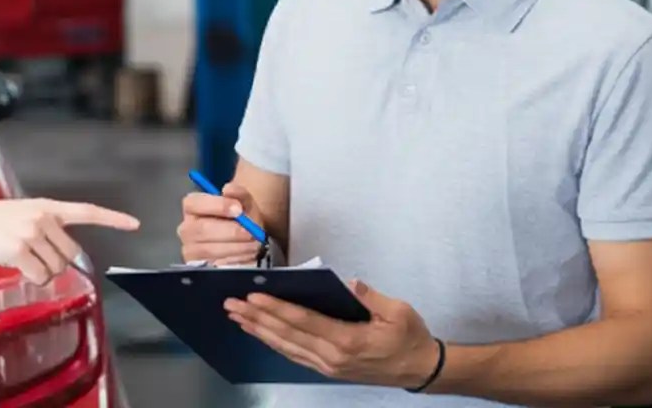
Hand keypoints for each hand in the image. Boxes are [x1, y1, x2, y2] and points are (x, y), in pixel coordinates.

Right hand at [0, 198, 139, 284]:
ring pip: (57, 268)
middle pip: (71, 254)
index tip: (134, 224)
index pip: (86, 211)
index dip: (112, 219)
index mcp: (46, 207)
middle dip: (57, 262)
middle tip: (35, 257)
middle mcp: (42, 217)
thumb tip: (64, 256)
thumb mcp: (22, 215)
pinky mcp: (20, 249)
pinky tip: (17, 268)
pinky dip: (32, 279)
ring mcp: (32, 232)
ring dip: (43, 272)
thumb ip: (46, 227)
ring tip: (22, 259)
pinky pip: (40, 276)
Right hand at [177, 182, 263, 264]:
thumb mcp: (245, 203)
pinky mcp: (198, 268)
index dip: (217, 206)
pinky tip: (246, 256)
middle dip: (231, 232)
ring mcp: (190, 250)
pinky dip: (234, 261)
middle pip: (202, 229)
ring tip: (253, 245)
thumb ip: (239, 193)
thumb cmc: (241, 219)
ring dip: (236, 248)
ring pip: (210, 250)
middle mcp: (186, 228)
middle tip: (251, 233)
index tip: (238, 209)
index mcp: (192, 206)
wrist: (247, 239)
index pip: (194, 203)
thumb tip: (229, 189)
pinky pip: (215, 266)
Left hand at [225, 280, 440, 388]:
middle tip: (231, 303)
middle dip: (256, 317)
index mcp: (347, 340)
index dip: (276, 308)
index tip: (253, 296)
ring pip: (285, 347)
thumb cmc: (410, 337)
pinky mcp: (327, 369)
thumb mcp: (398, 311)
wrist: (420, 369)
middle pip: (287, 334)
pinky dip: (273, 343)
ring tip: (236, 317)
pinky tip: (259, 333)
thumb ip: (370, 297)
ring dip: (259, 331)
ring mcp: (328, 365)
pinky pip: (294, 355)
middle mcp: (332, 356)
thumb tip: (347, 282)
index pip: (303, 321)